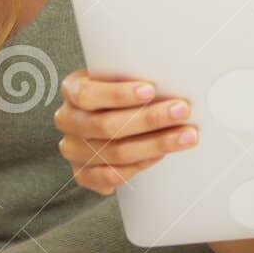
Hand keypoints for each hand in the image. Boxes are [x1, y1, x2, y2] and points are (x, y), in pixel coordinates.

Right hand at [53, 71, 198, 193]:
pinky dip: (139, 165)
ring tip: (185, 135)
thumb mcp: (119, 76)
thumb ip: (135, 75)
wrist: (107, 118)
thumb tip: (173, 76)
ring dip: (155, 144)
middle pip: (106, 125)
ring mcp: (73, 150)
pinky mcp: (82, 174)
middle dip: (149, 118)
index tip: (150, 90)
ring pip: (115, 153)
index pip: (88, 94)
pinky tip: (161, 155)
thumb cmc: (119, 93)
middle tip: (181, 110)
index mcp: (72, 91)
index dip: (118, 94)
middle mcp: (67, 120)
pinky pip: (110, 177)